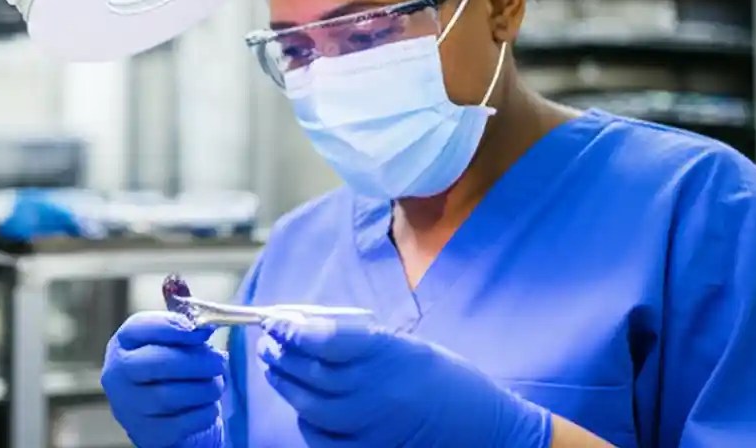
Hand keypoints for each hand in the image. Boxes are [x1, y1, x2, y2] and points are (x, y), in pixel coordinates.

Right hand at [101, 311, 227, 447]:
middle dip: (195, 360)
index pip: (140, 327)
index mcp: (123, 344)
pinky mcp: (146, 434)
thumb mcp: (171, 340)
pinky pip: (180, 422)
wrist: (165, 418)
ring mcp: (129, 407)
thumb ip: (177, 314)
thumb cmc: (171, 371)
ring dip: (203, 387)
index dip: (173, 326)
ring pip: (170, 395)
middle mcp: (117, 375)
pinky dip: (203, 412)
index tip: (201, 329)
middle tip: (220, 359)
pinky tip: (209, 405)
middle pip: (156, 362)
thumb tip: (177, 281)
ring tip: (217, 382)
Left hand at [258, 316, 550, 447]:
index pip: (327, 341)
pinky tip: (300, 403)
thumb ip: (364, 343)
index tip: (277, 320)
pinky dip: (304, 418)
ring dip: (285, 383)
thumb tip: (311, 329)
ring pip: (309, 405)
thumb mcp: (412, 349)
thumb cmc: (450, 384)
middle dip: (282, 353)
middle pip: (311, 373)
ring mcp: (372, 428)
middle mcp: (379, 393)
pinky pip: (320, 437)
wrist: (487, 434)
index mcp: (392, 357)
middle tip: (268, 338)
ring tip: (274, 365)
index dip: (294, 330)